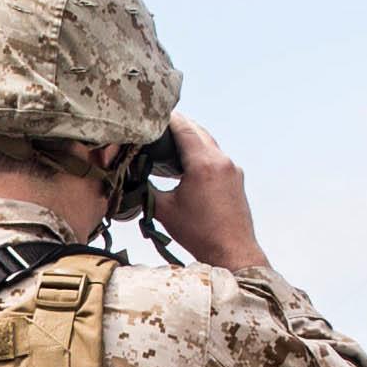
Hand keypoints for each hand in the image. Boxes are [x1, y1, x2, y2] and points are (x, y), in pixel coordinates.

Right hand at [154, 118, 268, 272]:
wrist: (232, 251)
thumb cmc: (199, 234)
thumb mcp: (164, 210)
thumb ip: (146, 189)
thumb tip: (130, 177)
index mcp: (203, 164)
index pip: (184, 128)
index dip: (168, 119)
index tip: (154, 115)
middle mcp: (221, 161)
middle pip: (198, 131)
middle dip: (179, 126)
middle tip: (159, 126)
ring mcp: (232, 168)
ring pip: (209, 142)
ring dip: (191, 139)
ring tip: (171, 143)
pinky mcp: (236, 178)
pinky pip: (217, 156)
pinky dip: (202, 153)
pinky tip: (188, 164)